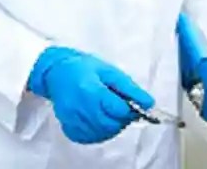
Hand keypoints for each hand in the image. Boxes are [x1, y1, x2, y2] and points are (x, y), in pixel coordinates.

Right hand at [27, 46, 155, 143]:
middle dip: (122, 119)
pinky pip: (89, 137)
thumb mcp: (110, 71)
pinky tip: (100, 119)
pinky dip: (100, 132)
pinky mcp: (68, 126)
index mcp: (91, 90)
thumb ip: (130, 89)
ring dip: (113, 126)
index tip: (136, 104)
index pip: (118, 110)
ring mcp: (71, 119)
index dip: (131, 109)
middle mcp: (79, 107)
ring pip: (101, 134)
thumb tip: (148, 103)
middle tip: (124, 108)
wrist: (57, 72)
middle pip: (110, 125)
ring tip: (111, 111)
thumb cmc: (84, 68)